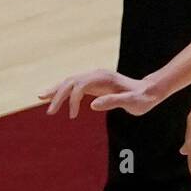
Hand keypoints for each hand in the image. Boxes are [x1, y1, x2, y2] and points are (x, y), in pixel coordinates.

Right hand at [39, 69, 159, 117]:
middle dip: (58, 95)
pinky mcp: (94, 83)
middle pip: (70, 81)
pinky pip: (74, 86)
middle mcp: (97, 74)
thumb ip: (114, 102)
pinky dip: (62, 91)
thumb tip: (92, 106)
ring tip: (41, 98)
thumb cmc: (143, 99)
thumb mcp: (132, 102)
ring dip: (56, 91)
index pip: (79, 85)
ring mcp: (94, 78)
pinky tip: (53, 97)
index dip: (72, 100)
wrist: (149, 91)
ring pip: (69, 81)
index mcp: (104, 78)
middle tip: (50, 112)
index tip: (72, 116)